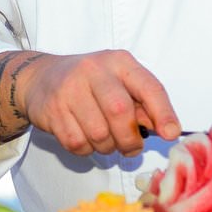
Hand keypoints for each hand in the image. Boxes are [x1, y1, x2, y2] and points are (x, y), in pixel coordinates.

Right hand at [19, 50, 181, 155]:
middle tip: (132, 147)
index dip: (163, 112)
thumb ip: (143, 104)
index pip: (148, 86)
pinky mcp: (52, 110)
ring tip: (105, 140)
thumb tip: (166, 130)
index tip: (171, 134)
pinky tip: (86, 138)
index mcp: (119, 62)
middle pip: (120, 112)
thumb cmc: (90, 83)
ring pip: (99, 134)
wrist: (40, 77)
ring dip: (107, 147)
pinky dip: (87, 149)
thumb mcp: (119, 83)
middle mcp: (94, 70)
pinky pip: (77, 143)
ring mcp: (70, 89)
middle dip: (130, 139)